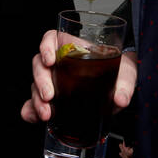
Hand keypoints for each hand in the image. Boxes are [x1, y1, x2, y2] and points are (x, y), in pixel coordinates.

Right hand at [21, 30, 136, 123]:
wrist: (121, 89)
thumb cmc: (120, 73)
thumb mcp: (125, 75)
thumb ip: (124, 86)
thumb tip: (120, 99)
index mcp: (74, 48)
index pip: (51, 39)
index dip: (46, 46)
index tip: (50, 60)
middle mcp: (60, 63)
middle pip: (40, 65)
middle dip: (41, 81)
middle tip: (49, 96)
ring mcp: (55, 81)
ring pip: (36, 84)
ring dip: (36, 99)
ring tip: (46, 113)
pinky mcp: (54, 99)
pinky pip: (36, 102)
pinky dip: (31, 110)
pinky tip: (33, 118)